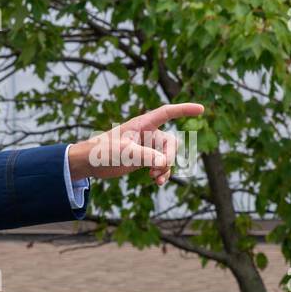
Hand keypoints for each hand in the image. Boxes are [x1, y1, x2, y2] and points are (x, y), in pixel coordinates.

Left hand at [68, 103, 204, 186]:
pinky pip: (160, 165)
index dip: (184, 110)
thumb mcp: (123, 153)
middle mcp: (147, 134)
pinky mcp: (143, 159)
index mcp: (142, 124)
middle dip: (169, 157)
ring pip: (167, 156)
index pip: (167, 113)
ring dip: (166, 168)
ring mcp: (146, 147)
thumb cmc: (102, 151)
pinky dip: (161, 173)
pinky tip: (156, 182)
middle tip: (159, 168)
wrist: (89, 163)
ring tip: (156, 179)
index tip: (202, 109)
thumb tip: (163, 163)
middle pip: (171, 142)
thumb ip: (144, 156)